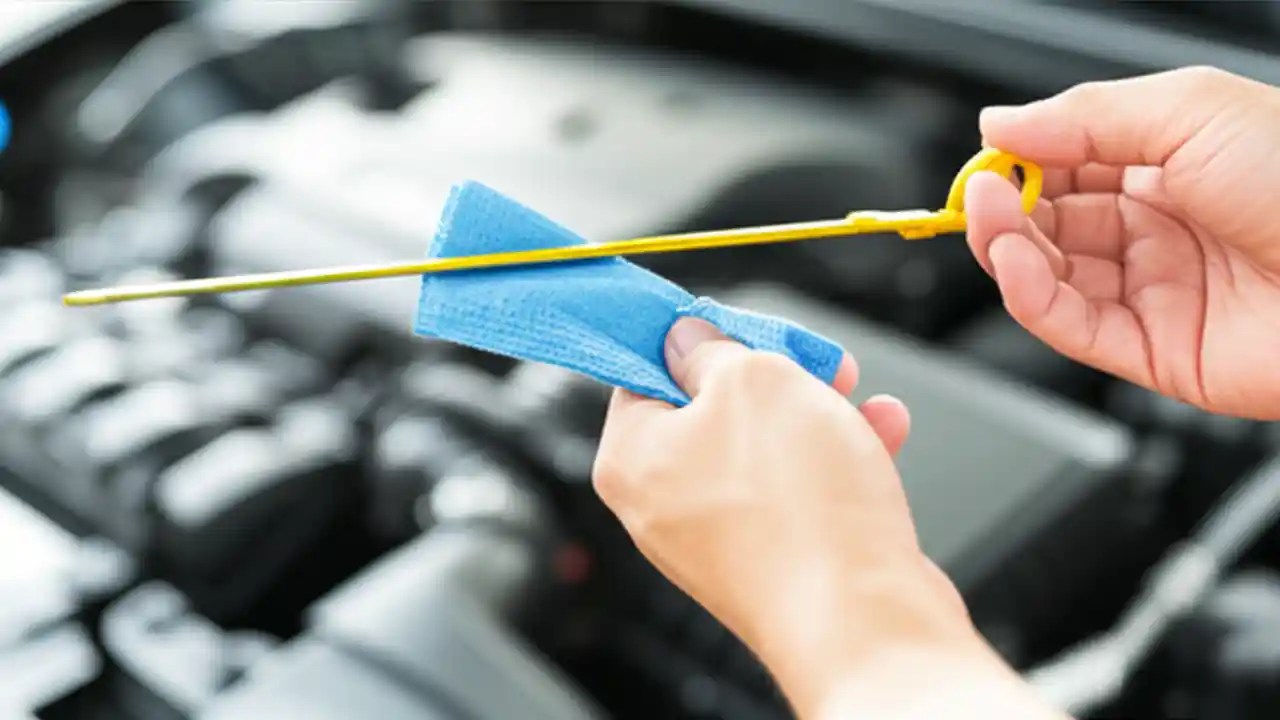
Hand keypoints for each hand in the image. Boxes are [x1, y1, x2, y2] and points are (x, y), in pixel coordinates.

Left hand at [592, 318, 1012, 718]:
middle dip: (770, 376)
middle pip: (708, 410)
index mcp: (630, 458)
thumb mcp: (753, 381)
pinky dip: (837, 457)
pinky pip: (798, 492)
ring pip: (763, 449)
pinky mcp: (773, 562)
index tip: (729, 322)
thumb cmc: (797, 505)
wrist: (861, 616)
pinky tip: (881, 431)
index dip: (690, 340)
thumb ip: (714, 349)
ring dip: (817, 411)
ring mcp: (718, 539)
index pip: (640, 374)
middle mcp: (663, 504)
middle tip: (808, 356)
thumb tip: (688, 338)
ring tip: (854, 392)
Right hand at [966, 66, 1279, 419]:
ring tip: (990, 220)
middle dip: (1004, 208)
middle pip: (1049, 226)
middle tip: (978, 193)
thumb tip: (1000, 123)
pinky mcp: (1153, 351)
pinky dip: (1029, 295)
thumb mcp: (1189, 110)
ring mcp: (1153, 293)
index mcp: (1169, 169)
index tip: (986, 158)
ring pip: (1049, 277)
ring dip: (1007, 249)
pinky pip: (1071, 326)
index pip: (1066, 170)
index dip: (1018, 164)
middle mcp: (1157, 232)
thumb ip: (1084, 117)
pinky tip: (1014, 263)